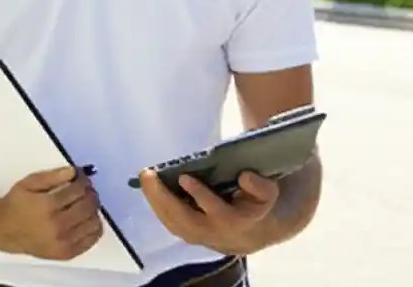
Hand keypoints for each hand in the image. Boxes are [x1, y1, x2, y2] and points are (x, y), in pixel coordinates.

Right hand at [0, 166, 104, 260]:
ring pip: (93, 221)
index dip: (83, 180)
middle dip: (90, 192)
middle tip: (86, 188)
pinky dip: (94, 226)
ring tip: (85, 203)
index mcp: (48, 206)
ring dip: (93, 209)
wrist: (4, 230)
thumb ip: (52, 176)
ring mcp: (64, 242)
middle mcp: (58, 225)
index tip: (81, 177)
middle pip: (88, 205)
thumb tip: (74, 172)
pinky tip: (87, 219)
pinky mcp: (67, 253)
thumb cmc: (16, 205)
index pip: (78, 189)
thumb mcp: (29, 183)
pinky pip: (92, 239)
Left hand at [139, 169, 279, 254]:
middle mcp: (216, 233)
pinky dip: (157, 205)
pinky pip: (170, 223)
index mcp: (238, 221)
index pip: (219, 212)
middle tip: (149, 175)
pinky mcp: (189, 235)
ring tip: (145, 177)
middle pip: (186, 220)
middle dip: (165, 198)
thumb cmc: (255, 205)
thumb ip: (260, 186)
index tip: (185, 177)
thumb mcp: (267, 193)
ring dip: (155, 201)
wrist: (252, 233)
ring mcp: (200, 236)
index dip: (201, 196)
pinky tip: (149, 186)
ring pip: (174, 223)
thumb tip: (244, 177)